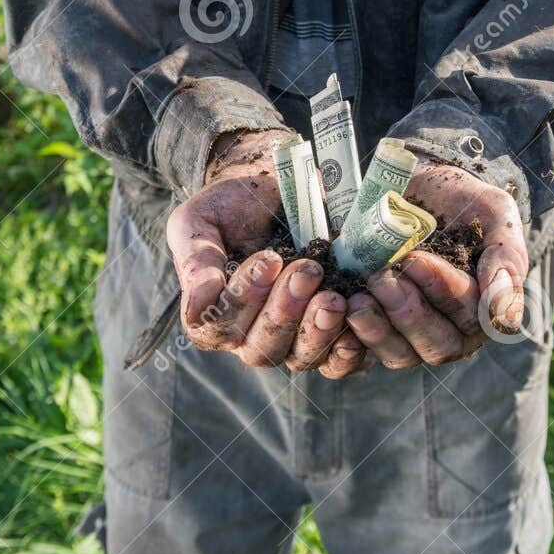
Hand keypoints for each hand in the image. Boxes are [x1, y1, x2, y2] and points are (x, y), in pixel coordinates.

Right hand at [164, 133, 369, 378]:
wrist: (273, 192)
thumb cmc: (230, 207)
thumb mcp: (199, 222)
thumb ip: (196, 259)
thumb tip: (201, 301)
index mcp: (213, 315)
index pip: (219, 327)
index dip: (244, 300)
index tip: (268, 260)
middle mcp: (248, 335)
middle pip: (261, 348)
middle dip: (285, 311)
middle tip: (307, 271)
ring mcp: (290, 338)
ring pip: (299, 358)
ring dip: (317, 332)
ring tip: (333, 300)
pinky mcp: (326, 334)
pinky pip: (336, 361)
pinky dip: (347, 352)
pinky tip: (357, 329)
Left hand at [345, 160, 527, 369]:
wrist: (417, 187)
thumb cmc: (463, 202)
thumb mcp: (495, 215)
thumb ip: (507, 259)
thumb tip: (502, 320)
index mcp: (486, 307)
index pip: (471, 317)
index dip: (443, 292)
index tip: (415, 259)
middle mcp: (454, 331)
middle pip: (438, 346)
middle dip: (408, 313)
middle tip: (381, 278)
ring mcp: (414, 335)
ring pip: (402, 354)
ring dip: (378, 330)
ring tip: (358, 299)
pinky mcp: (380, 330)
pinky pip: (369, 352)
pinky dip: (356, 336)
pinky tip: (344, 310)